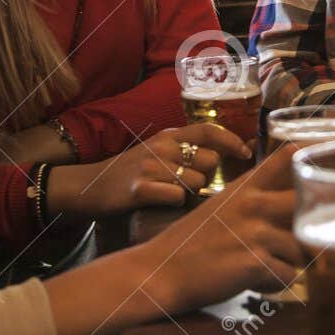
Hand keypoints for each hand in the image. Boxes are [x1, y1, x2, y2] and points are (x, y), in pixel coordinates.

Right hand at [45, 123, 251, 216]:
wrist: (87, 187)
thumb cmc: (130, 173)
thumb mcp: (156, 152)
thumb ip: (185, 150)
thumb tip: (224, 156)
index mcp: (168, 136)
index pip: (209, 130)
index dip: (232, 141)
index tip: (247, 152)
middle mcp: (162, 147)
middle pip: (209, 162)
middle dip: (208, 178)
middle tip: (192, 187)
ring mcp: (150, 166)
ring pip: (196, 182)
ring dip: (190, 194)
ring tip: (170, 195)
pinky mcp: (140, 188)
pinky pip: (176, 198)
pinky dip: (174, 204)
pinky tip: (160, 203)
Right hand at [136, 144, 302, 307]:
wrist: (161, 271)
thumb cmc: (192, 241)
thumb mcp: (221, 206)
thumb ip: (254, 198)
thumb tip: (292, 203)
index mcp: (245, 188)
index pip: (287, 156)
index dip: (315, 148)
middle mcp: (253, 205)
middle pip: (307, 203)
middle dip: (315, 224)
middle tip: (312, 236)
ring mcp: (254, 234)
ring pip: (302, 249)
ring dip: (290, 263)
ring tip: (266, 267)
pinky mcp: (254, 264)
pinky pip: (289, 277)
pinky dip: (276, 284)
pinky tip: (258, 282)